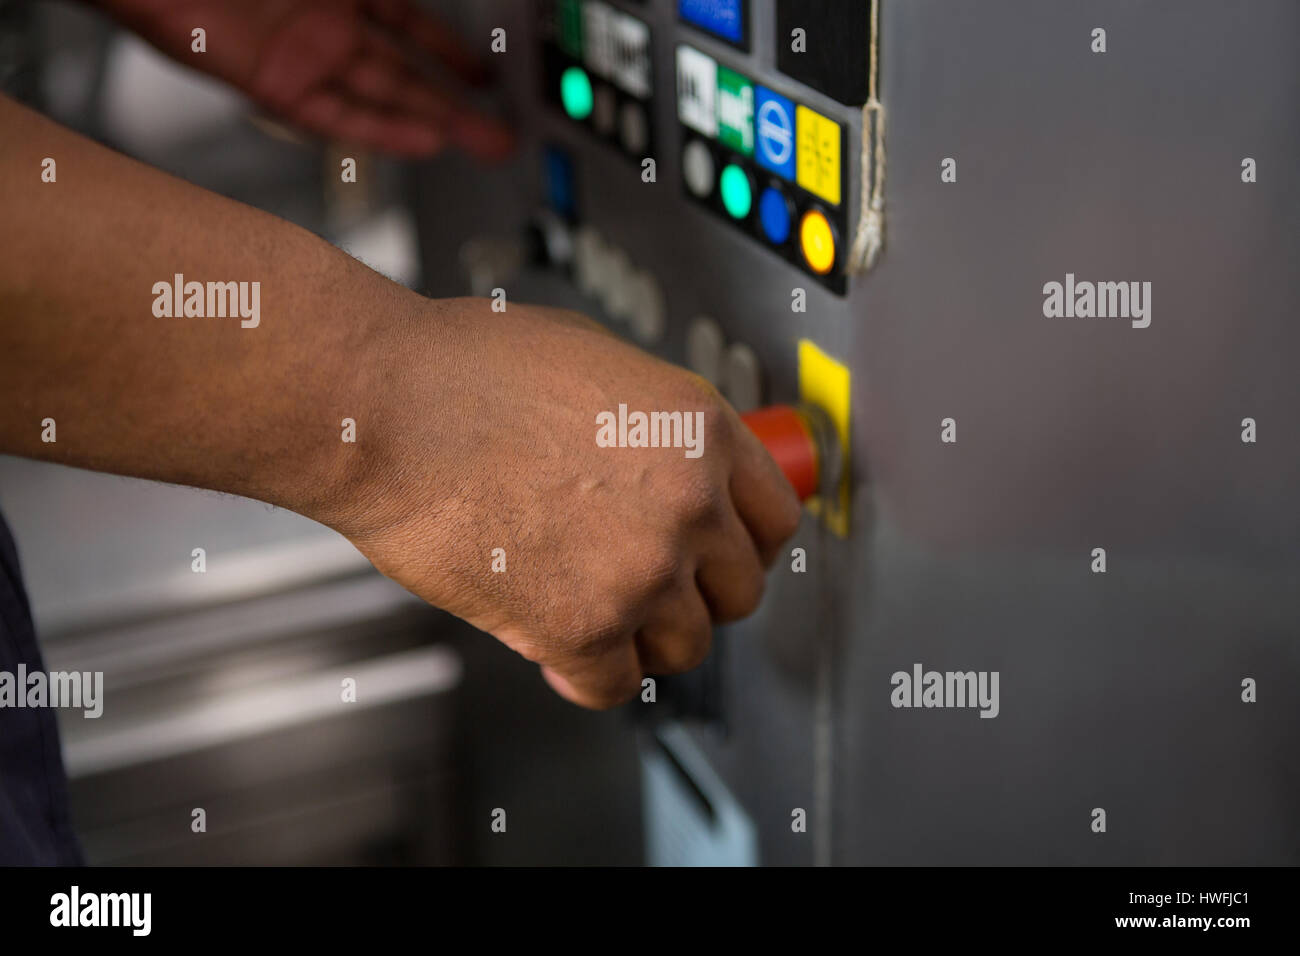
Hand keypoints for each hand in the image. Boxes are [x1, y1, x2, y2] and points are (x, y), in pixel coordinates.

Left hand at [94, 0, 512, 157]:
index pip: (407, 22)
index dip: (447, 49)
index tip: (482, 74)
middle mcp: (321, 23)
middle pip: (404, 70)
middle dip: (458, 102)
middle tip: (499, 133)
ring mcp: (300, 56)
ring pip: (382, 97)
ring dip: (436, 123)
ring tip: (482, 146)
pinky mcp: (272, 85)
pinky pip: (338, 117)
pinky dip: (382, 131)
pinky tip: (424, 141)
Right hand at [335, 299, 802, 708]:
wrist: (382, 408)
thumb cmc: (462, 372)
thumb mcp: (596, 361)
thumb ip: (653, 424)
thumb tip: (668, 458)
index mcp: (700, 430)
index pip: (776, 518)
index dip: (746, 544)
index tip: (724, 555)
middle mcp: (688, 503)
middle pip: (739, 591)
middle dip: (698, 595)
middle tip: (655, 588)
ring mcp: (640, 571)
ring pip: (685, 646)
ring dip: (644, 638)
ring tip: (599, 612)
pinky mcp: (581, 629)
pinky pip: (616, 684)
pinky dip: (588, 676)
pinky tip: (559, 648)